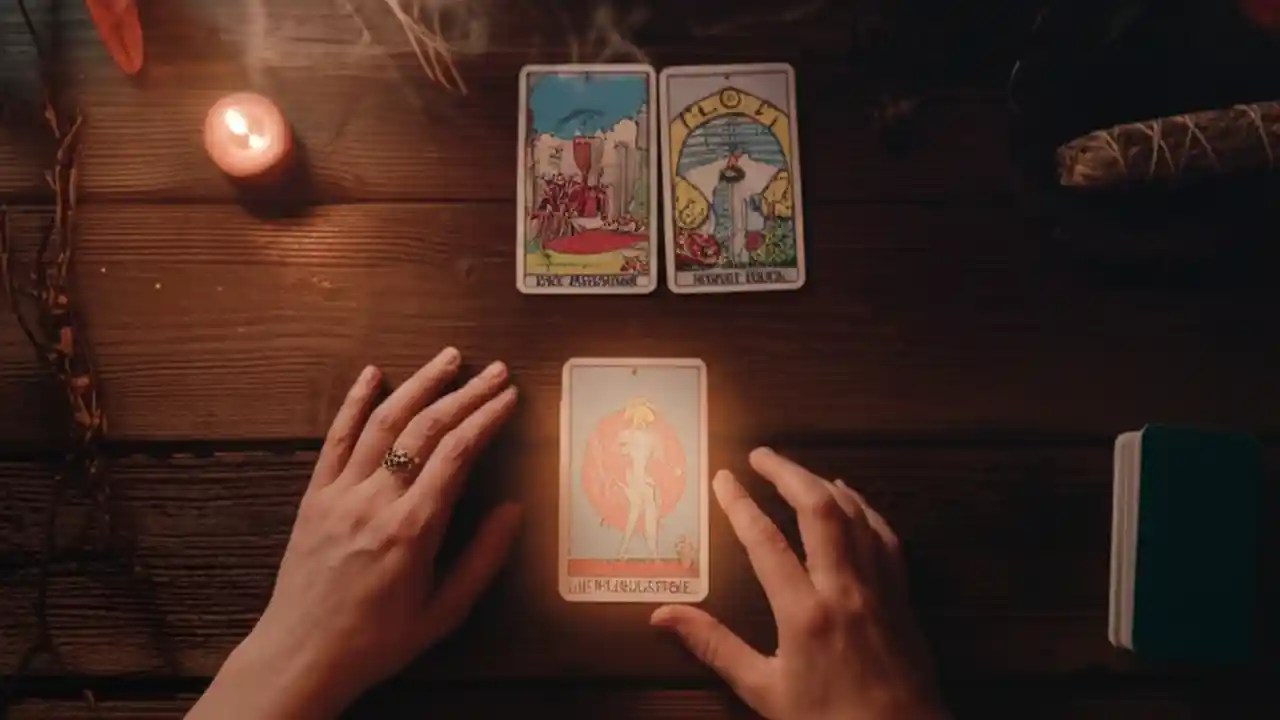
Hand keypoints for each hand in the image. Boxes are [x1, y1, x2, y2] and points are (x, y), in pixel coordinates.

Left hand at [189, 348, 521, 719]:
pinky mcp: (315, 496)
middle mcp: (374, 502)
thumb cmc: (378, 641)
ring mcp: (340, 494)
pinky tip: (372, 374)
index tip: (509, 398)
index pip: (457, 455)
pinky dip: (354, 402)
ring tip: (449, 358)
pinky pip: (336, 439)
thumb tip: (513, 509)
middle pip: (425, 430)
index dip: (486, 419)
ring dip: (419, 384)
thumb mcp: (444, 611)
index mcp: (412, 531)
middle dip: (465, 394)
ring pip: (383, 423)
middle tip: (495, 371)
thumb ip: (482, 558)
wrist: (303, 655)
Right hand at [651, 448, 948, 719]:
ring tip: (797, 472)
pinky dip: (864, 509)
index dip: (740, 504)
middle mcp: (844, 589)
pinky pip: (885, 536)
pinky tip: (852, 502)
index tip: (722, 477)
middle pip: (818, 508)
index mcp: (805, 613)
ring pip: (855, 514)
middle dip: (787, 472)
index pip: (766, 541)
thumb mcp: (764, 691)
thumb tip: (663, 617)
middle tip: (760, 455)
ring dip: (824, 484)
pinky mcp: (902, 596)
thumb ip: (715, 647)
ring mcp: (879, 588)